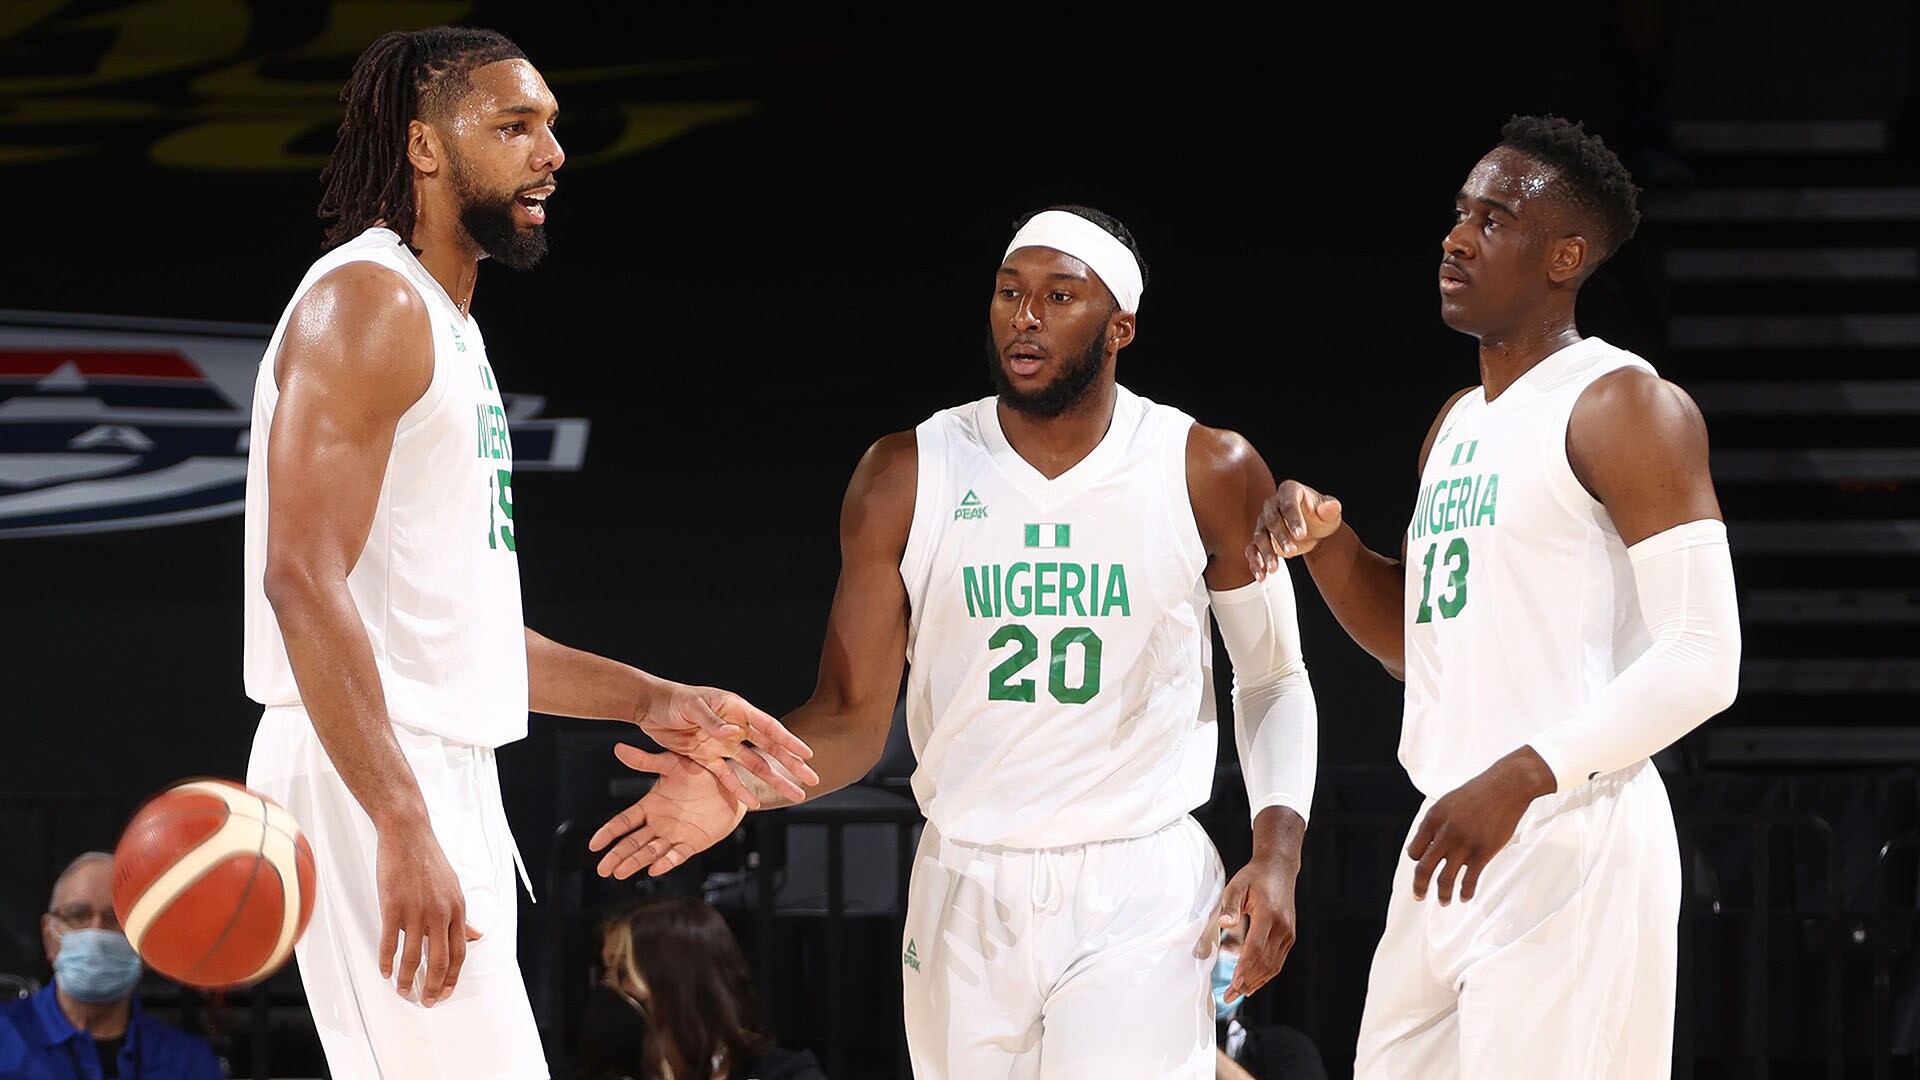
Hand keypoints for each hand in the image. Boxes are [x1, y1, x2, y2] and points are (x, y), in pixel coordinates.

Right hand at [374, 822, 480, 1006]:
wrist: (408, 836)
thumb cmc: (430, 862)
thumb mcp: (453, 888)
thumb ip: (462, 916)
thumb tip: (476, 935)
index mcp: (457, 909)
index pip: (459, 951)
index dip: (453, 976)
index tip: (446, 991)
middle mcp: (440, 913)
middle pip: (440, 960)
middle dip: (434, 985)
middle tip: (427, 1001)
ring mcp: (416, 911)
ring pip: (413, 955)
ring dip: (408, 978)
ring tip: (403, 990)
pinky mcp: (393, 907)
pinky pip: (390, 942)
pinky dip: (387, 961)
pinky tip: (385, 972)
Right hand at [589, 744, 748, 878]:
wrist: (732, 785)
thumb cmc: (701, 773)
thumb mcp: (671, 765)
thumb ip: (646, 761)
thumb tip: (619, 749)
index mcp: (650, 806)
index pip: (624, 822)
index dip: (609, 833)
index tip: (594, 845)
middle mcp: (659, 824)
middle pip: (633, 842)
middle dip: (617, 855)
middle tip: (602, 869)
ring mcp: (674, 835)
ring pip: (650, 852)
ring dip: (636, 862)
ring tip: (620, 872)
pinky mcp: (692, 844)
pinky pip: (677, 855)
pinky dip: (666, 862)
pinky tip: (655, 868)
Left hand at [633, 680, 817, 807]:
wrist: (649, 707)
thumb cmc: (672, 700)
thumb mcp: (691, 707)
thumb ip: (712, 721)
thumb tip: (732, 733)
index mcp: (735, 710)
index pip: (768, 727)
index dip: (788, 741)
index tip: (808, 754)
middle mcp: (734, 728)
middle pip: (768, 749)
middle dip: (790, 765)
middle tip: (812, 779)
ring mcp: (722, 745)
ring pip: (754, 765)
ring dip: (773, 780)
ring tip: (793, 794)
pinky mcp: (707, 758)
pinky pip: (727, 777)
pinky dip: (740, 789)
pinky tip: (754, 802)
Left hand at [1208, 851, 1299, 1003]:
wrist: (1278, 869)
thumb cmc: (1254, 877)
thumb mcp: (1237, 886)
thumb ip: (1230, 906)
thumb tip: (1224, 924)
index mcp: (1268, 915)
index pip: (1256, 949)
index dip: (1244, 969)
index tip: (1233, 985)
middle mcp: (1282, 928)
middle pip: (1264, 962)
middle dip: (1247, 982)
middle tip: (1229, 996)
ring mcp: (1288, 934)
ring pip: (1273, 966)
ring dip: (1256, 982)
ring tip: (1238, 994)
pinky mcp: (1289, 937)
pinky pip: (1278, 961)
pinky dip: (1265, 975)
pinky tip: (1253, 983)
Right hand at [1247, 480, 1344, 578]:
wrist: (1314, 531)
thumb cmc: (1320, 518)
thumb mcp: (1330, 513)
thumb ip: (1331, 509)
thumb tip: (1332, 506)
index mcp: (1289, 491)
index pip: (1289, 504)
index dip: (1294, 519)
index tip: (1301, 535)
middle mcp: (1273, 505)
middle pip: (1271, 520)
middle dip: (1280, 537)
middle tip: (1292, 552)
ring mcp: (1263, 522)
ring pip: (1260, 536)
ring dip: (1266, 553)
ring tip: (1274, 568)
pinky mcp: (1260, 539)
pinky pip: (1252, 549)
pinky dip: (1255, 562)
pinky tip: (1262, 575)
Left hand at [1407, 746, 1556, 903]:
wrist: (1507, 785)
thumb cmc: (1479, 794)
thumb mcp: (1448, 802)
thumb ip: (1436, 823)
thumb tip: (1426, 844)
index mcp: (1433, 818)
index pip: (1415, 851)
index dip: (1418, 861)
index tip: (1424, 868)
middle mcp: (1445, 832)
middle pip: (1424, 868)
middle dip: (1419, 886)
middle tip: (1419, 896)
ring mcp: (1464, 843)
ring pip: (1445, 878)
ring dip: (1443, 894)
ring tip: (1444, 901)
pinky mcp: (1484, 851)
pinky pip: (1469, 879)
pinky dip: (1465, 892)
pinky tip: (1465, 897)